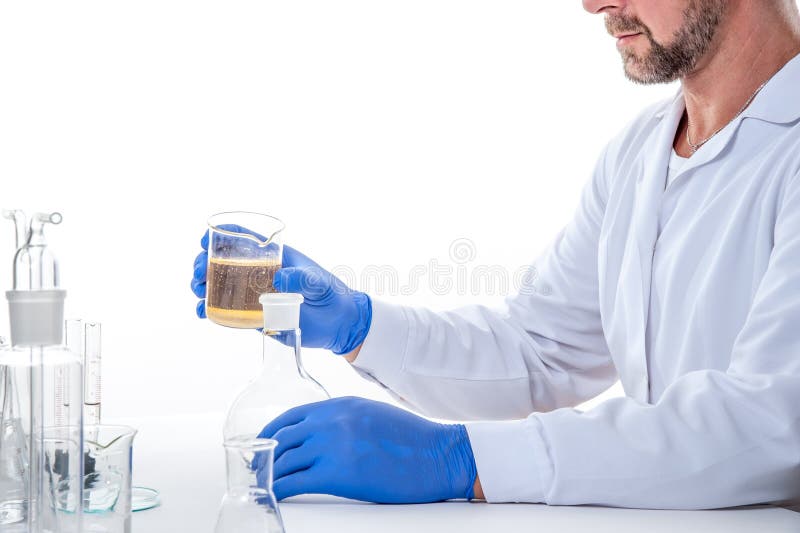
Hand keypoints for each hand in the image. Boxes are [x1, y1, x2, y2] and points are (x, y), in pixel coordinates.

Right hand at [191, 231, 370, 354]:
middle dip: (205, 263)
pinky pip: (229, 312)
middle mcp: (262, 273)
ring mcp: (257, 295)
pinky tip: (203, 312)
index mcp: (276, 256)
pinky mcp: (257, 316)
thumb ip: (302, 279)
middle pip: (225, 262)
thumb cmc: (332, 295)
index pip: (245, 239)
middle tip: (198, 272)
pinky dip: (212, 311)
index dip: (222, 235)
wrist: (340, 324)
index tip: (204, 240)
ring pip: (222, 286)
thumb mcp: (319, 282)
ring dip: (204, 286)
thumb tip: (279, 279)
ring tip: (198, 291)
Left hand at [254, 396, 476, 502]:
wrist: (437, 455)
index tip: (263, 442)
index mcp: (339, 405)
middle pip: (282, 438)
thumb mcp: (371, 414)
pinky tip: (275, 494)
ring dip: (269, 473)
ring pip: (284, 460)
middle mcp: (330, 422)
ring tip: (262, 483)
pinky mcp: (337, 474)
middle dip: (264, 454)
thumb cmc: (411, 439)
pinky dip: (279, 488)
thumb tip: (319, 434)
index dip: (271, 431)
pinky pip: (295, 482)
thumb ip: (342, 419)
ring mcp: (332, 446)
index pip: (291, 416)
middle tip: (256, 466)